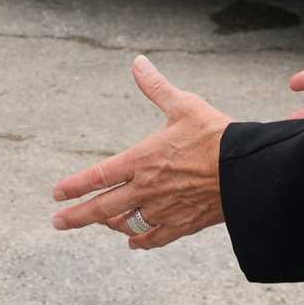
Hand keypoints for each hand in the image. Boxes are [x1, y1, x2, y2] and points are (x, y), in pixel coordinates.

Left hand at [50, 56, 230, 249]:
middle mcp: (147, 189)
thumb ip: (156, 88)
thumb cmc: (215, 134)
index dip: (75, 185)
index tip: (56, 193)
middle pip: (102, 208)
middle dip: (77, 216)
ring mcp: (163, 210)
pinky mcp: (183, 224)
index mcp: (142, 160)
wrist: (247, 171)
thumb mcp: (183, 105)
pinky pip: (154, 237)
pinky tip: (134, 242)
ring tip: (100, 222)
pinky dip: (141, 240)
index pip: (98, 175)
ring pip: (127, 224)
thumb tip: (138, 63)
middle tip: (57, 222)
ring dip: (110, 224)